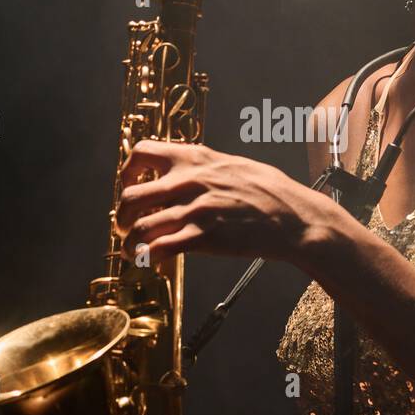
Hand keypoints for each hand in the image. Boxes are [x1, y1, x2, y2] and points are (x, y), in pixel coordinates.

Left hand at [114, 140, 335, 267]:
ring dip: (129, 243)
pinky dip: (146, 257)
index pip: (142, 152)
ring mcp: (195, 209)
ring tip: (131, 251)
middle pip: (131, 197)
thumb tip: (183, 169)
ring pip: (139, 227)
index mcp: (195, 158)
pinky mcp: (203, 236)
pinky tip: (147, 261)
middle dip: (122, 217)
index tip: (129, 186)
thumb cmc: (269, 192)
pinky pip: (159, 248)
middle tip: (125, 228)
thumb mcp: (233, 164)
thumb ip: (203, 166)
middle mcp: (189, 181)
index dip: (127, 172)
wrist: (293, 217)